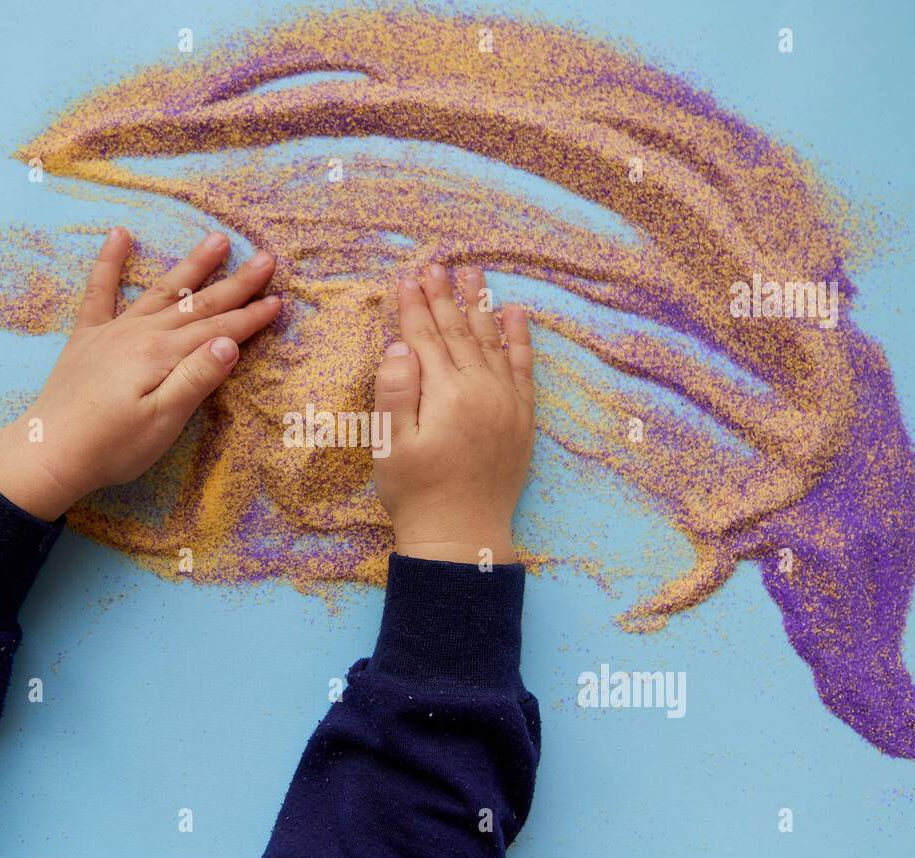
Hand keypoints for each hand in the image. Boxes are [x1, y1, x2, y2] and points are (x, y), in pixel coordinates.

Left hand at [0, 227, 279, 519]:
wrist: (50, 453)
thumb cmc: (112, 446)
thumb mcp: (164, 422)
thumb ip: (196, 379)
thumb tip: (229, 343)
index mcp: (165, 355)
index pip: (219, 330)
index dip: (251, 317)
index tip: (278, 300)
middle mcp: (143, 333)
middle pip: (198, 304)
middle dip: (235, 283)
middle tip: (266, 258)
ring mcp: (114, 330)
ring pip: (163, 290)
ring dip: (192, 264)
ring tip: (217, 240)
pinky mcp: (89, 337)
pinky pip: (100, 291)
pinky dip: (109, 261)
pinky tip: (119, 234)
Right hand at [373, 264, 534, 564]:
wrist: (462, 536)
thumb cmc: (417, 493)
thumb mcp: (390, 445)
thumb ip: (395, 391)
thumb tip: (400, 345)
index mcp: (446, 394)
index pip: (426, 338)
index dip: (414, 307)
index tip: (406, 278)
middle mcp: (481, 390)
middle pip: (459, 332)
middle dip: (444, 297)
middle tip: (436, 265)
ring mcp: (506, 402)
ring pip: (492, 341)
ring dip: (480, 306)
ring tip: (473, 275)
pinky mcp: (521, 417)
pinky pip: (524, 367)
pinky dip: (520, 338)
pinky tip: (516, 314)